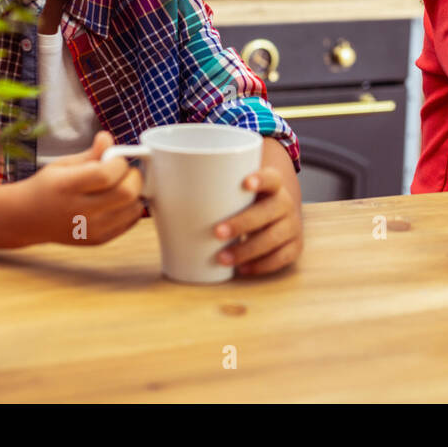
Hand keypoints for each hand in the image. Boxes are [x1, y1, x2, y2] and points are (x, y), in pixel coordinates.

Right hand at [18, 130, 145, 245]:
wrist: (27, 218)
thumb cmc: (47, 187)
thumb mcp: (62, 165)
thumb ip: (90, 154)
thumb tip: (107, 137)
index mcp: (67, 187)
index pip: (107, 174)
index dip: (119, 162)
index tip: (116, 158)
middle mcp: (79, 211)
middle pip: (126, 193)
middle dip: (133, 176)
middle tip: (125, 171)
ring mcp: (90, 229)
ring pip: (133, 209)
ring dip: (135, 192)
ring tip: (121, 185)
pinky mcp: (98, 240)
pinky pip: (131, 222)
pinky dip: (131, 208)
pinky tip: (119, 201)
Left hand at [213, 151, 302, 276]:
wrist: (277, 211)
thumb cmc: (243, 200)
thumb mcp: (232, 188)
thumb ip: (205, 185)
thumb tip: (153, 187)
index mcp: (272, 184)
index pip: (271, 177)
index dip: (260, 179)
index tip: (244, 183)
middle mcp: (285, 203)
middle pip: (270, 210)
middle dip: (243, 222)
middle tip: (217, 232)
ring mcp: (292, 225)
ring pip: (275, 237)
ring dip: (248, 249)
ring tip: (222, 258)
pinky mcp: (294, 246)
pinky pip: (283, 257)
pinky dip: (262, 265)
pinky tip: (242, 269)